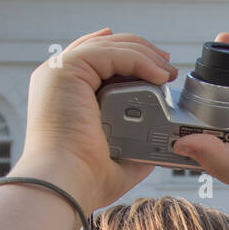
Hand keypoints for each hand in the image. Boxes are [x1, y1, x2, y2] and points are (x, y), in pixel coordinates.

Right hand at [14, 28, 178, 211]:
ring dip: (146, 55)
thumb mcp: (118, 159)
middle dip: (142, 51)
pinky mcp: (67, 69)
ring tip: (169, 72)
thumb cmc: (84, 179)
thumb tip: (156, 149)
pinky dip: (139, 60)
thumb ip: (135, 149)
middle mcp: (59, 78)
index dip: (128, 55)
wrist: (67, 183)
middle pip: (106, 47)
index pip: (97, 58)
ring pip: (110, 46)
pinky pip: (110, 52)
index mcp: (65, 93)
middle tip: (168, 66)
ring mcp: (61, 71)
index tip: (157, 67)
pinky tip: (159, 76)